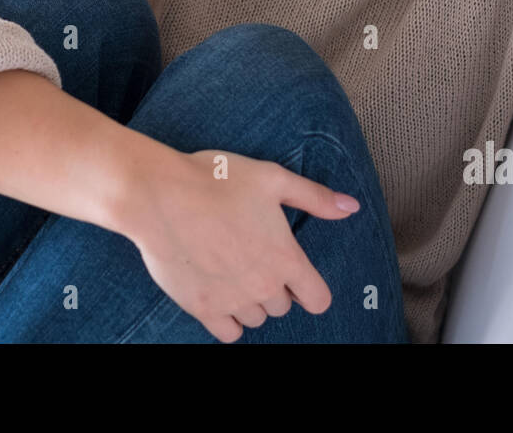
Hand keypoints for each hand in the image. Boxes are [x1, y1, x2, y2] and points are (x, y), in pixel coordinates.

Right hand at [125, 147, 361, 342]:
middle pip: (283, 306)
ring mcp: (233, 300)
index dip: (310, 288)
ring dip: (251, 302)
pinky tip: (219, 293)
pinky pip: (228, 333)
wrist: (161, 194)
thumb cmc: (217, 180)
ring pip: (257, 319)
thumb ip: (315, 197)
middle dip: (274, 287)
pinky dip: (228, 319)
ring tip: (232, 270)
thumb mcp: (272, 178)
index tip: (296, 276)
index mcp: (286, 258)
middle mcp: (264, 286)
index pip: (318, 299)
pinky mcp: (202, 308)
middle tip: (252, 256)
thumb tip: (352, 207)